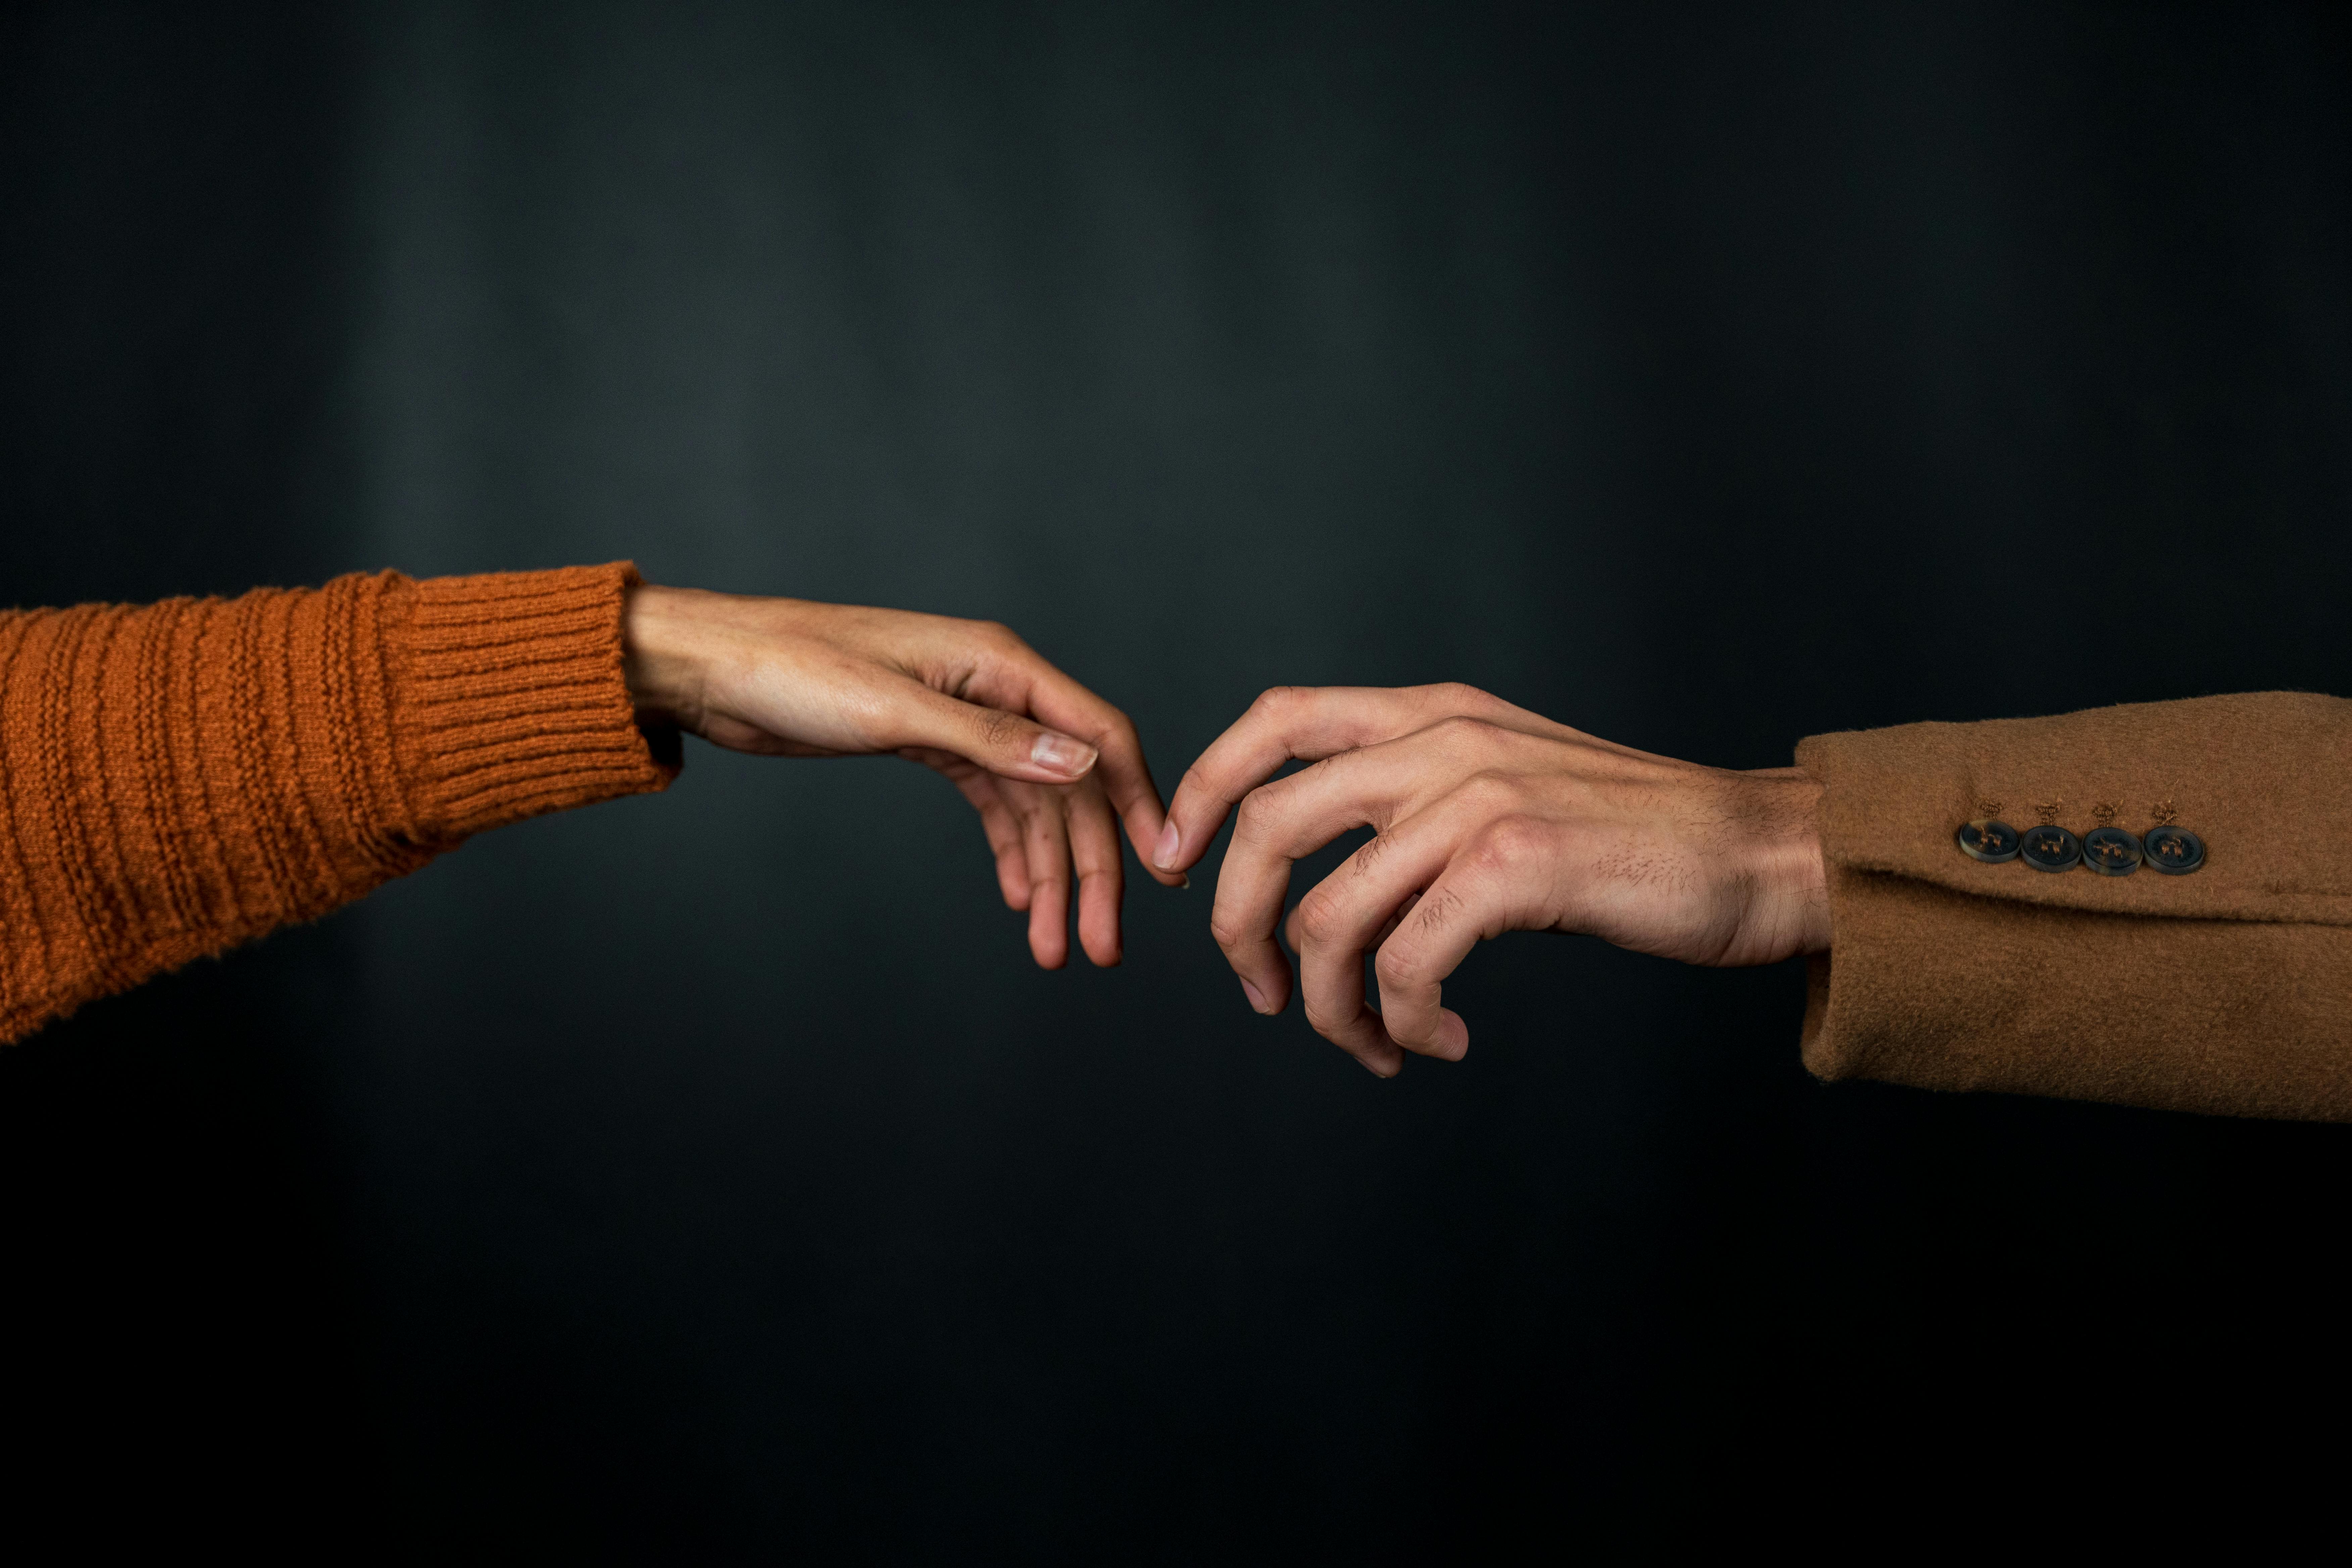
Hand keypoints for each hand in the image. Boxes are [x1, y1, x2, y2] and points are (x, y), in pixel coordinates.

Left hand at [623, 585, 1181, 968]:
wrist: (715, 669)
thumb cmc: (793, 669)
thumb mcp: (893, 709)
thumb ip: (991, 739)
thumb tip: (1081, 766)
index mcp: (1001, 664)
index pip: (1100, 738)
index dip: (1137, 807)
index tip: (1160, 876)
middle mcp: (997, 689)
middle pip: (1072, 788)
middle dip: (1089, 870)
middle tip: (1097, 948)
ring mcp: (967, 719)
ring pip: (1033, 807)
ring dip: (1047, 878)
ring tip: (1054, 949)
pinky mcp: (932, 745)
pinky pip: (993, 806)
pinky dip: (1010, 854)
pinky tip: (1017, 901)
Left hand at [1151, 684, 1827, 1075]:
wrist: (1760, 852)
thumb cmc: (1636, 837)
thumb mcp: (1510, 780)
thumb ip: (1421, 796)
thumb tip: (1327, 874)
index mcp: (1433, 713)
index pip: (1274, 719)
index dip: (1203, 788)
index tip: (1175, 864)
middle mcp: (1443, 742)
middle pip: (1270, 826)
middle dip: (1237, 923)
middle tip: (1263, 990)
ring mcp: (1477, 800)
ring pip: (1328, 916)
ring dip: (1329, 1004)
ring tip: (1372, 1044)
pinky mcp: (1513, 867)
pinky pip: (1401, 963)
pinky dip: (1402, 1020)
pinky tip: (1439, 1039)